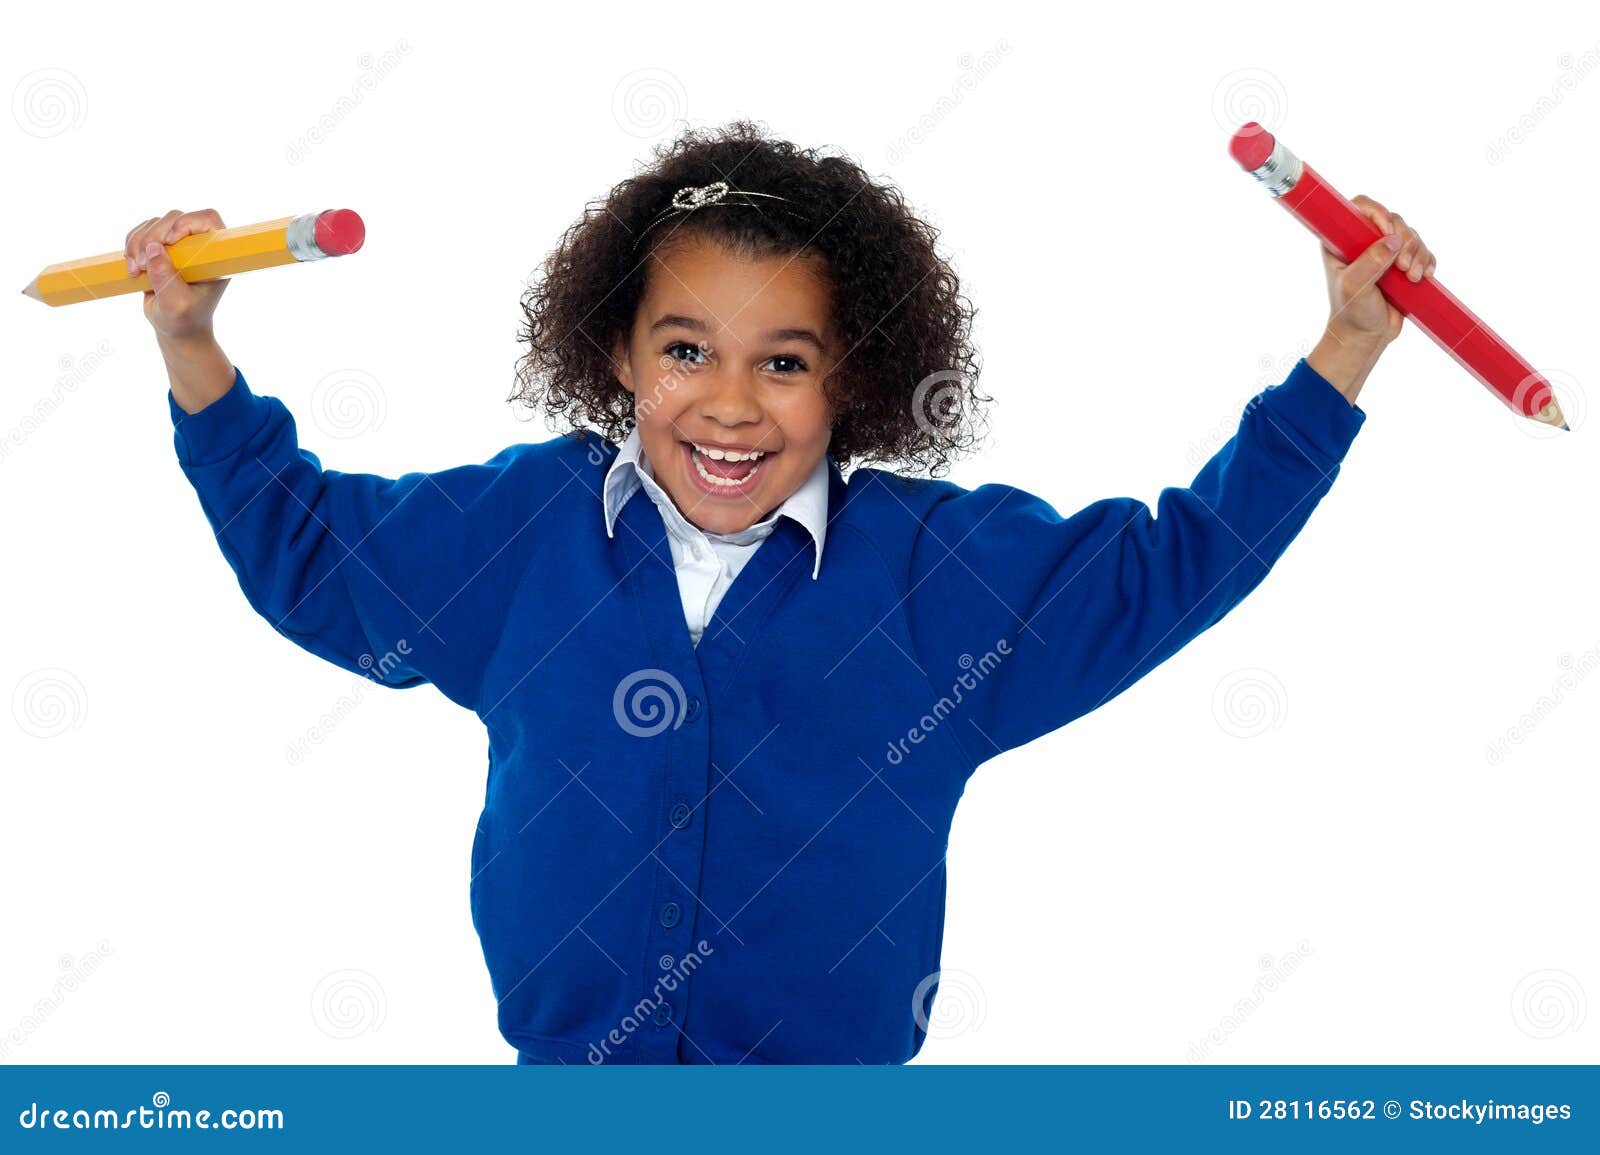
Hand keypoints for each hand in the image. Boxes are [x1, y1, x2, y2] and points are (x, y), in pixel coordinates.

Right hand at [125, 209, 230, 343]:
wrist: (176, 327)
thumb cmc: (185, 319)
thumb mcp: (175, 304)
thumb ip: (166, 278)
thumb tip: (154, 249)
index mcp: (215, 257)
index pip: (209, 220)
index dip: (187, 222)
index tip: (170, 242)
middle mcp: (200, 246)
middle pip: (175, 217)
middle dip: (152, 237)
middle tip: (142, 266)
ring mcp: (180, 244)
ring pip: (155, 223)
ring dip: (138, 243)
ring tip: (135, 270)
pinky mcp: (161, 246)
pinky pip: (142, 231)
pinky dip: (131, 244)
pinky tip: (131, 266)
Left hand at [1319, 194, 1435, 346]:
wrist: (1365, 337)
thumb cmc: (1351, 312)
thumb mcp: (1355, 287)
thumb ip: (1370, 262)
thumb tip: (1392, 240)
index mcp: (1342, 242)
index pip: (1359, 208)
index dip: (1376, 212)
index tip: (1386, 231)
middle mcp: (1364, 243)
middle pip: (1393, 220)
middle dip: (1404, 240)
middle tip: (1401, 266)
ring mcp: (1384, 253)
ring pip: (1411, 236)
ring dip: (1417, 254)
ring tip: (1411, 278)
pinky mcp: (1402, 266)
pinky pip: (1423, 252)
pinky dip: (1426, 261)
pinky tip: (1423, 277)